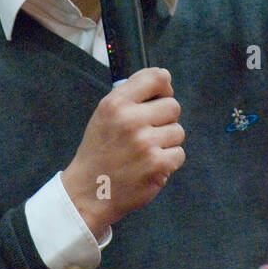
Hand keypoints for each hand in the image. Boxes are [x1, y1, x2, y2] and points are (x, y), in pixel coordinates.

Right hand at [61, 68, 184, 236]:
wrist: (88, 192)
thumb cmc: (100, 151)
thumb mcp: (105, 114)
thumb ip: (131, 95)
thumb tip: (164, 78)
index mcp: (116, 103)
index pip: (157, 77)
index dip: (164, 87)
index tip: (159, 97)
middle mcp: (130, 119)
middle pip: (173, 106)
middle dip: (165, 119)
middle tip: (148, 132)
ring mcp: (145, 142)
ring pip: (178, 131)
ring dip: (167, 142)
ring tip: (146, 152)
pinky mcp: (157, 164)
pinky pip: (179, 154)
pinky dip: (168, 162)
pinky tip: (150, 166)